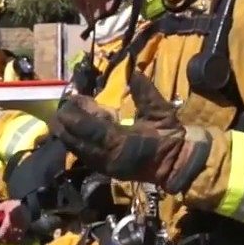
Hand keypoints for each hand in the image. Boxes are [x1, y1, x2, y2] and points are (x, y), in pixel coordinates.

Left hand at [0, 199, 29, 242]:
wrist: (29, 205)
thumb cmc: (16, 205)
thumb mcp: (5, 205)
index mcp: (7, 223)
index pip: (1, 233)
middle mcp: (13, 228)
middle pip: (8, 238)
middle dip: (4, 239)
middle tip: (1, 240)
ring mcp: (20, 230)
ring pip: (14, 239)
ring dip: (11, 240)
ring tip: (8, 240)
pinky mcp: (25, 229)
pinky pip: (21, 237)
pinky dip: (18, 239)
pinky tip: (16, 238)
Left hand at [50, 74, 211, 195]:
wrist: (180, 168)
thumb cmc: (172, 139)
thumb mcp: (161, 113)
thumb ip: (146, 94)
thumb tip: (135, 73)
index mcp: (121, 143)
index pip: (89, 128)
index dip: (77, 114)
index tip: (73, 99)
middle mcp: (108, 158)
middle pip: (76, 141)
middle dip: (66, 124)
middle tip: (64, 107)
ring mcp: (106, 167)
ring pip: (77, 150)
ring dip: (68, 134)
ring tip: (64, 118)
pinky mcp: (106, 171)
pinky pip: (85, 156)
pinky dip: (77, 143)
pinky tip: (74, 133)